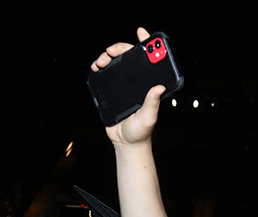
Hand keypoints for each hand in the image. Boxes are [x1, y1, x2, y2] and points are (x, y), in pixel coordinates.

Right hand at [91, 27, 165, 146]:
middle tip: (112, 50)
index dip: (146, 44)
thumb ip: (153, 103)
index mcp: (148, 85)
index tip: (142, 33)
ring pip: (115, 63)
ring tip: (101, 61)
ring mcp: (123, 84)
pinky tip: (97, 66)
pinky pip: (106, 74)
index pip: (149, 61)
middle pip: (128, 57)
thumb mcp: (149, 117)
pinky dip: (100, 66)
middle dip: (120, 48)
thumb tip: (160, 87)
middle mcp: (136, 82)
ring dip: (107, 56)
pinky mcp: (112, 89)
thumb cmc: (141, 131)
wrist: (125, 143)